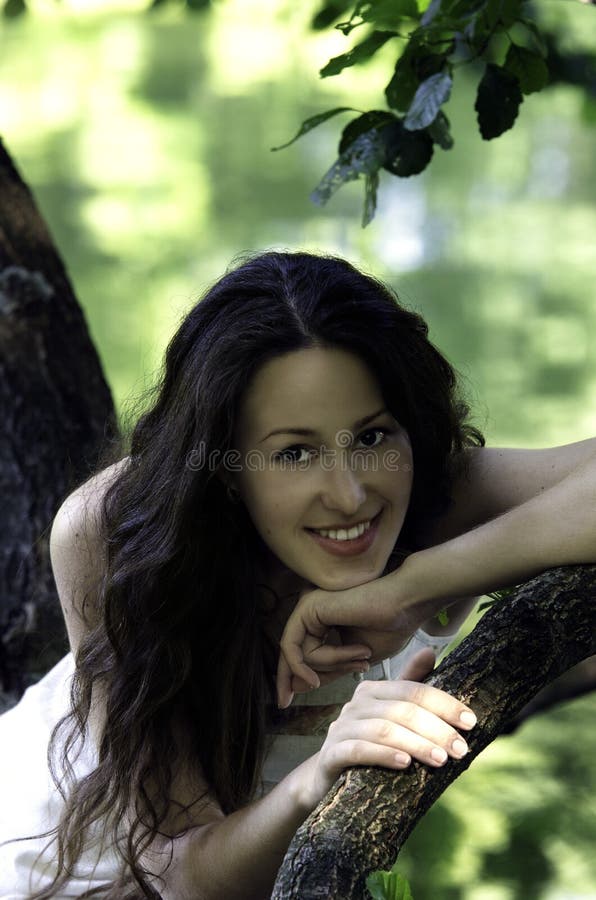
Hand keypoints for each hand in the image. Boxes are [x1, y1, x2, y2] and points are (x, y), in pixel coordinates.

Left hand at [276, 578, 423, 708]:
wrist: (405, 605)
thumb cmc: (390, 628)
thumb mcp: (354, 659)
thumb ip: (329, 669)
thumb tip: (300, 686)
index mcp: (321, 621)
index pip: (299, 653)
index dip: (295, 677)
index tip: (288, 701)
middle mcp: (311, 612)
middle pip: (290, 653)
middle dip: (289, 679)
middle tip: (285, 702)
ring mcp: (308, 607)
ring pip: (299, 654)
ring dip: (332, 665)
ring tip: (363, 656)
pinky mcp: (308, 607)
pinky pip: (297, 646)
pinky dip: (321, 660)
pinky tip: (344, 661)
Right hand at [299, 650, 476, 811]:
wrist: (327, 777)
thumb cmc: (368, 743)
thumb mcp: (390, 714)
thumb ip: (410, 685)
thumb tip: (430, 651)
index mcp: (373, 691)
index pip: (413, 691)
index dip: (444, 704)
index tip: (471, 722)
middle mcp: (355, 704)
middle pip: (402, 710)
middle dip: (436, 729)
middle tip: (461, 749)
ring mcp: (341, 728)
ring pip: (383, 730)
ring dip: (416, 744)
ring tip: (442, 760)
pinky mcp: (331, 754)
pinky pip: (358, 750)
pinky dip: (384, 755)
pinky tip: (405, 765)